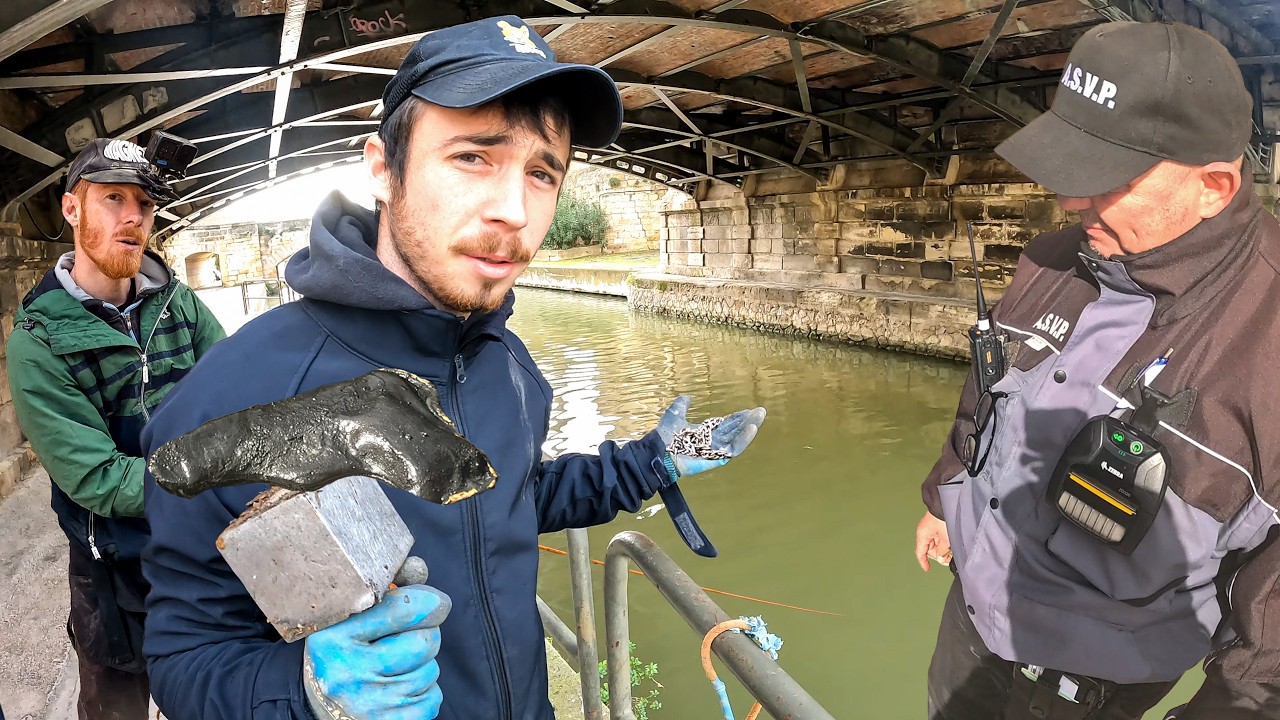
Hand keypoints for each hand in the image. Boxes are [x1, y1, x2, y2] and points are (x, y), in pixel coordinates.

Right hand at [303, 585, 450, 719]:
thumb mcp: (350, 616)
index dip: (428, 600)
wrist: (320, 704)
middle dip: (425, 633)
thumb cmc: (342, 649)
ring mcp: (368, 703)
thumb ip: (387, 588)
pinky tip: (400, 685)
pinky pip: (432, 699)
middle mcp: (349, 671)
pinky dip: (424, 690)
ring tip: (397, 662)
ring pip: (431, 671)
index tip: (433, 602)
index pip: (404, 609)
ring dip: (422, 664)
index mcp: (335, 636)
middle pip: (425, 641)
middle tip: (409, 635)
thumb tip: (419, 569)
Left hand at [654, 395, 765, 476]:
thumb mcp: (675, 414)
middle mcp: (712, 442)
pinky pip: (734, 449)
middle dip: (748, 421)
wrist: (659, 449)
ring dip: (749, 428)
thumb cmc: (665, 435)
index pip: (726, 424)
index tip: (749, 410)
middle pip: (735, 431)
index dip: (738, 417)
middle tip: (761, 411)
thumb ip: (681, 406)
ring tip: (759, 417)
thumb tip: (686, 397)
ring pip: (737, 439)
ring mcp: (715, 451)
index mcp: (705, 433)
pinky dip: (744, 439)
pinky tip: (752, 429)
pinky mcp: (717, 458)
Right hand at [915, 511, 950, 571]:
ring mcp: (929, 528)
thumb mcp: (945, 538)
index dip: (923, 562)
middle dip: (938, 554)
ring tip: (951, 548)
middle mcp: (924, 532)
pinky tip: (950, 542)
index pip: (920, 552)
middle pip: (929, 549)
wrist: (946, 504)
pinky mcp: (935, 525)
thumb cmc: (943, 517)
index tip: (927, 568)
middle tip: (948, 557)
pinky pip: (938, 537)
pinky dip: (943, 542)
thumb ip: (942, 550)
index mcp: (922, 535)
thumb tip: (940, 558)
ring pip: (935, 544)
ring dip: (942, 548)